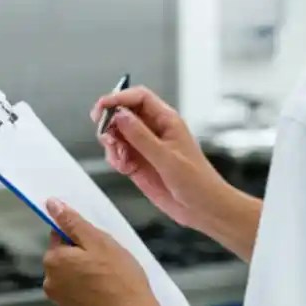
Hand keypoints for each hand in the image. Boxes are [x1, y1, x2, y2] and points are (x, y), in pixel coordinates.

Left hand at [42, 199, 183, 305]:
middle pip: (63, 258)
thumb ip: (72, 222)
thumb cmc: (119, 276)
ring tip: (107, 278)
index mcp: (54, 260)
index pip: (59, 236)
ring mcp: (59, 302)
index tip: (98, 244)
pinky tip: (104, 294)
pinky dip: (85, 292)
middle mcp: (50, 282)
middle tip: (106, 260)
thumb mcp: (99, 241)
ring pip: (69, 277)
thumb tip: (51, 204)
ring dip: (82, 274)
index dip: (79, 237)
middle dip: (80, 256)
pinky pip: (75, 295)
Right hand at [93, 86, 229, 229]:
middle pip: (123, 113)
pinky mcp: (139, 164)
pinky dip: (115, 159)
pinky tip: (124, 168)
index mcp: (166, 120)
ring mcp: (145, 147)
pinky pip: (119, 154)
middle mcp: (154, 130)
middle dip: (110, 122)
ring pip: (118, 134)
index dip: (118, 98)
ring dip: (112, 144)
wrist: (203, 208)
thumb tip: (120, 115)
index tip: (102, 108)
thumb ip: (141, 136)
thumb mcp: (167, 158)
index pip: (139, 98)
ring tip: (120, 158)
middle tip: (107, 136)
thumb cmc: (197, 181)